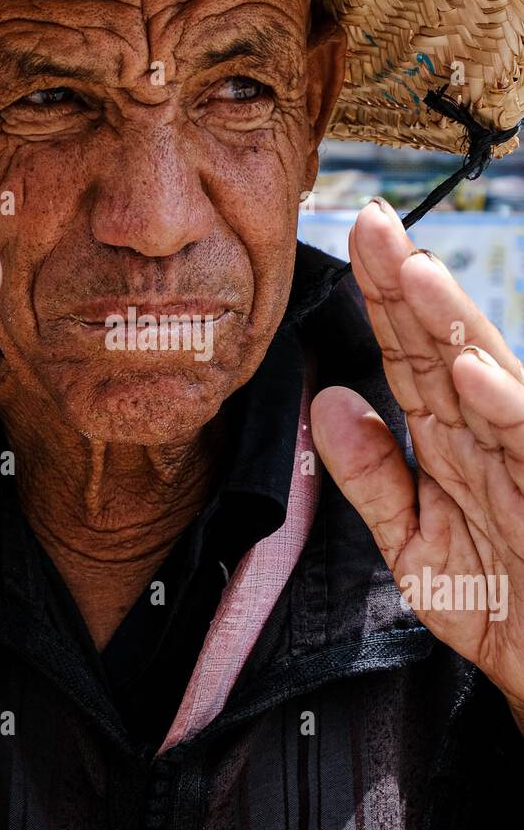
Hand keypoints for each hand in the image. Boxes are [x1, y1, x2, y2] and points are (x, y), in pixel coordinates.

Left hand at [311, 198, 523, 731]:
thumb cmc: (503, 607)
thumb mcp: (416, 544)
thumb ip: (372, 476)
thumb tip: (325, 401)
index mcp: (453, 443)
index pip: (409, 358)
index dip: (380, 301)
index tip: (353, 240)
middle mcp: (490, 438)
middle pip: (444, 348)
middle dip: (407, 284)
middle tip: (372, 222)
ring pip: (487, 379)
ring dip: (452, 325)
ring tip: (413, 271)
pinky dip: (504, 407)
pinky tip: (470, 371)